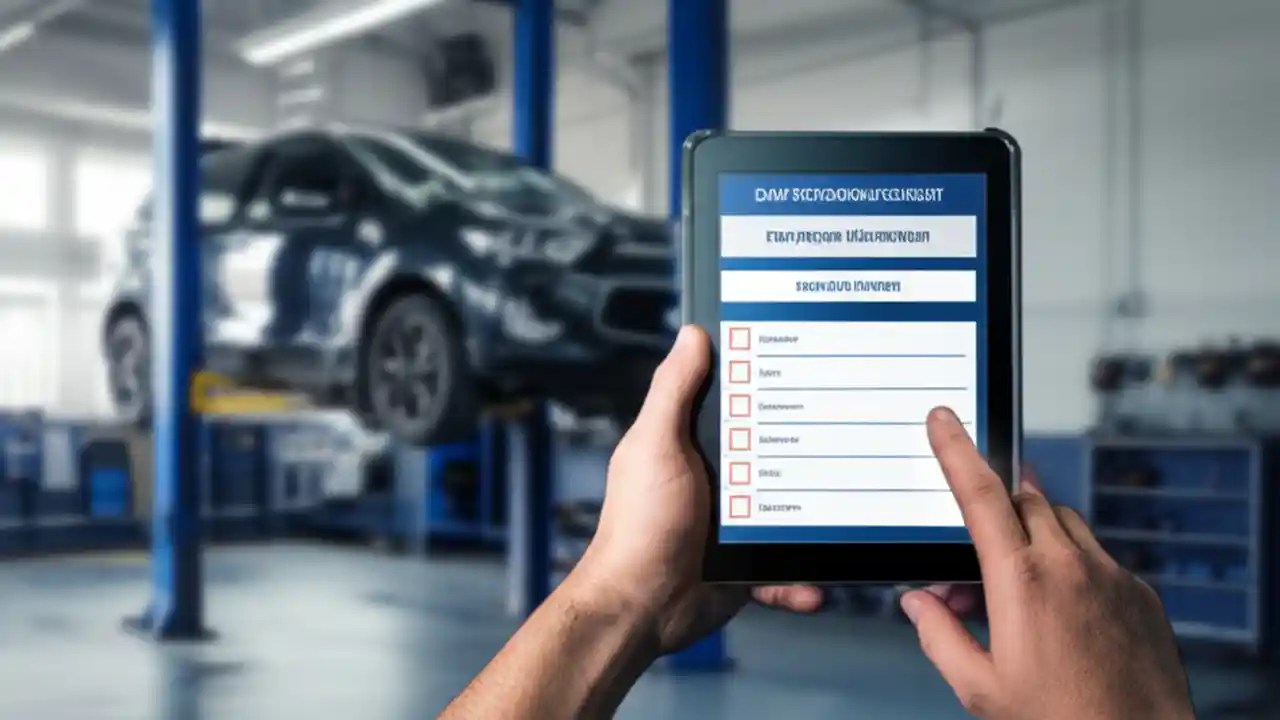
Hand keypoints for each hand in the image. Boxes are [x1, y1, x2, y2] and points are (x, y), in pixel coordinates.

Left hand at [567, 325, 821, 653]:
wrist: (640, 606)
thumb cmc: (640, 525)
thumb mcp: (656, 445)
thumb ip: (673, 391)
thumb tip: (692, 334)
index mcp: (689, 445)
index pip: (736, 406)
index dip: (766, 385)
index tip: (808, 365)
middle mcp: (715, 482)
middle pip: (773, 457)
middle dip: (808, 452)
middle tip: (851, 437)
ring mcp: (732, 527)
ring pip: (789, 515)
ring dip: (817, 520)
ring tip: (850, 514)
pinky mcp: (745, 569)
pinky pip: (785, 570)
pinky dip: (801, 580)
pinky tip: (816, 583)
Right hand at [900, 409, 1193, 719]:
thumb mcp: (980, 688)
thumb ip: (940, 636)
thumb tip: (919, 605)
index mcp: (1022, 581)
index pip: (980, 494)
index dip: (957, 450)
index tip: (944, 422)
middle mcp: (1070, 566)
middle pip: (1024, 499)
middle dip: (993, 511)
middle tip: (973, 568)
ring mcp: (1112, 576)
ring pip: (1064, 523)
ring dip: (1033, 536)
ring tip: (1016, 592)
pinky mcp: (1141, 594)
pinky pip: (1099, 556)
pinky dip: (1072, 566)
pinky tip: (1063, 614)